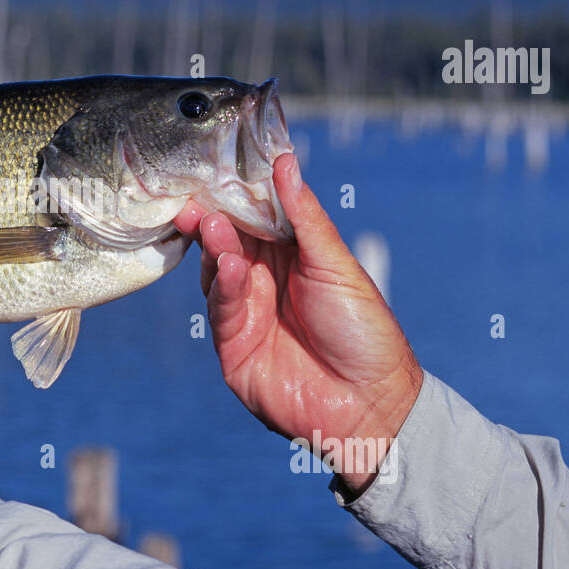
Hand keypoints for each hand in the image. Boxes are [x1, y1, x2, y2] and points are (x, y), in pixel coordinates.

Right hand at [175, 154, 421, 493]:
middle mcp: (265, 279)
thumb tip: (286, 163)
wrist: (368, 405)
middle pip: (229, 239)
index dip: (239, 194)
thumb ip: (305, 216)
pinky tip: (229, 267)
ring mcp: (247, 310)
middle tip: (200, 201)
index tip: (218, 168)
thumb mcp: (336, 264)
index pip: (257, 215)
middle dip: (214, 218)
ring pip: (218, 269)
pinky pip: (221, 307)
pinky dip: (222, 285)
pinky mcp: (233, 344)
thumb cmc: (364, 332)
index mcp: (293, 255)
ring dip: (215, 247)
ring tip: (213, 228)